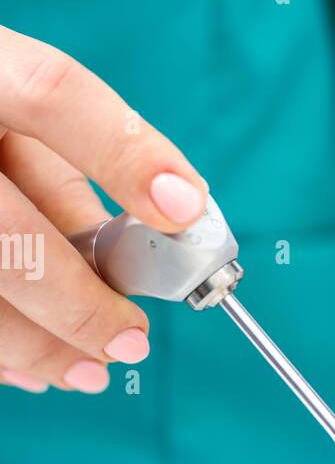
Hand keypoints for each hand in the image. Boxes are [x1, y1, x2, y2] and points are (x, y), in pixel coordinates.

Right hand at [0, 26, 207, 392]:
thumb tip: (151, 239)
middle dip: (78, 302)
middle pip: (8, 234)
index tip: (186, 212)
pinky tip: (28, 370)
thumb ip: (77, 162)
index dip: (123, 153)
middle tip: (131, 340)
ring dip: (37, 344)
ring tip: (89, 371)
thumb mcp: (14, 111)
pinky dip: (0, 354)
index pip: (49, 92)